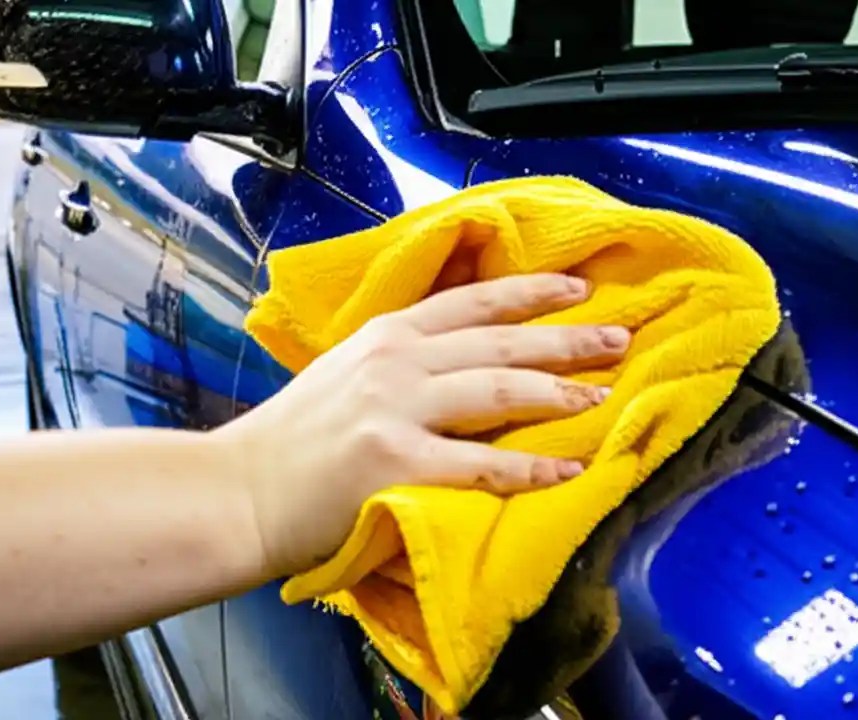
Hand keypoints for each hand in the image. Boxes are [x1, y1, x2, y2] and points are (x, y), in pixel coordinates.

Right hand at [221, 273, 631, 578]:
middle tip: (618, 339)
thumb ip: (400, 361)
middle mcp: (395, 361)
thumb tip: (463, 362)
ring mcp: (394, 410)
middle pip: (500, 340)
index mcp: (385, 335)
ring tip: (602, 397)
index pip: (473, 302)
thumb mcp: (345, 373)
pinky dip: (529, 469)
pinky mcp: (393, 464)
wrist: (239, 490)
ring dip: (559, 392)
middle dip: (567, 338)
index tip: (580, 290)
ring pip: (498, 389)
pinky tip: (567, 471)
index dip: (532, 293)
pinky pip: (480, 466)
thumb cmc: (292, 439)